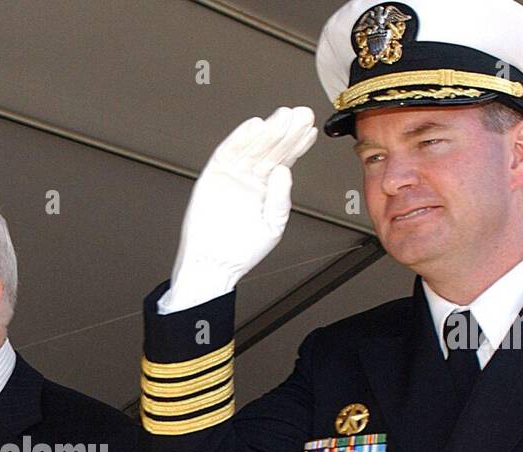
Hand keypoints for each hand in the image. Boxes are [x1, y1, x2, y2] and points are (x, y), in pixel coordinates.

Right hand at [164, 107, 317, 311]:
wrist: (213, 266)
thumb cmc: (241, 251)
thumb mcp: (272, 225)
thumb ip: (280, 198)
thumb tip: (284, 170)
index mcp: (266, 188)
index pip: (284, 160)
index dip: (297, 144)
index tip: (310, 129)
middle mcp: (250, 178)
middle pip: (270, 149)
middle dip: (286, 132)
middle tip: (300, 115)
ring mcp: (232, 175)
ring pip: (252, 147)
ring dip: (267, 131)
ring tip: (283, 118)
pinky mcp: (213, 176)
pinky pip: (227, 153)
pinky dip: (239, 139)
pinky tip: (254, 127)